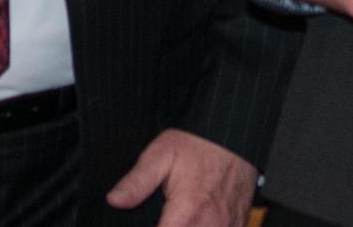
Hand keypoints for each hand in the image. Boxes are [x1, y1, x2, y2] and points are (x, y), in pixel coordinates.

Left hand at [106, 129, 255, 226]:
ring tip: (178, 220)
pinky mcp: (237, 226)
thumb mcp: (162, 154)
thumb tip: (114, 200)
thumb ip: (137, 181)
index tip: (150, 224)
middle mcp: (211, 226)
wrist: (235, 135)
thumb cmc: (199, 144)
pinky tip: (195, 221)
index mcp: (187, 214)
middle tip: (161, 219)